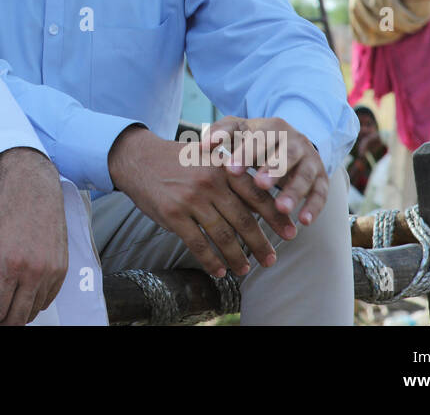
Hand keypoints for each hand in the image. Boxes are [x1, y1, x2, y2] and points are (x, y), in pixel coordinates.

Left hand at [0, 147, 68, 324]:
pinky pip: (47, 300)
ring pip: (32, 312)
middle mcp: (34, 272)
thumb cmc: (7, 213)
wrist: (35, 194)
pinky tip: (20, 294)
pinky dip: (32, 304)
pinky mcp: (62, 270)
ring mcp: (51, 273)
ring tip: (3, 302)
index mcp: (10, 265)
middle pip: (16, 319)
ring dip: (16, 314)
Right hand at [108, 125, 288, 278]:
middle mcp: (210, 182)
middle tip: (272, 260)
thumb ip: (233, 180)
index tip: (290, 234)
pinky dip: (210, 260)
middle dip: (261, 244)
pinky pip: (197, 243)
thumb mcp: (209, 160)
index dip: (276, 217)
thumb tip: (262, 206)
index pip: (257, 195)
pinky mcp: (173, 214)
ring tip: (246, 270)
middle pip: (243, 220)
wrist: (139, 158)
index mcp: (224, 167)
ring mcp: (191, 199)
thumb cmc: (179, 161)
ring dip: (237, 257)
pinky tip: (219, 270)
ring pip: (222, 235)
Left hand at [216, 116, 329, 227]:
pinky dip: (314, 206)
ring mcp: (310, 160)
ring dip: (295, 191)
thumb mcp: (237, 131)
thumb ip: (220, 134)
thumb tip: (202, 145)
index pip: (259, 138)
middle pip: (287, 154)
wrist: (287, 141)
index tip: (230, 169)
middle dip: (274, 169)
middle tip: (260, 184)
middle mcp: (295, 141)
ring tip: (282, 208)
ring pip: (306, 175)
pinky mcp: (321, 178)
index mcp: (273, 127)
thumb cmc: (253, 139)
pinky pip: (321, 193)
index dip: (245, 153)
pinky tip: (303, 221)